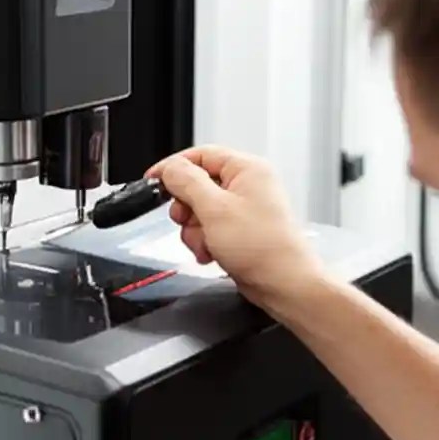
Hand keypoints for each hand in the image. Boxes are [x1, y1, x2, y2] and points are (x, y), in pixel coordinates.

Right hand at [147, 145, 323, 306]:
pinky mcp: (242, 231)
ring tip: (206, 244)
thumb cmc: (263, 247)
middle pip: (197, 184)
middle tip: (185, 220)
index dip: (174, 167)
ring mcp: (245, 209)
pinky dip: (205, 241)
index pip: (201, 155)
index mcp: (247, 169)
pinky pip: (210, 229)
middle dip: (187, 208)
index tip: (154, 181)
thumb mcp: (214, 209)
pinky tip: (211, 253)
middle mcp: (248, 185)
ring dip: (195, 230)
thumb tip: (169, 169)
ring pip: (200, 210)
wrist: (285, 284)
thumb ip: (186, 183)